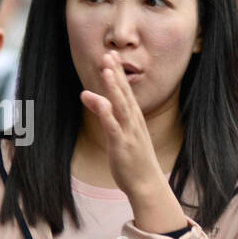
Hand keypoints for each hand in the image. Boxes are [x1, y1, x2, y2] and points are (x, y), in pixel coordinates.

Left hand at [79, 50, 166, 200]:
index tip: (111, 55)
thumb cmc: (134, 160)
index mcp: (134, 119)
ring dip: (114, 88)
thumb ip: (106, 114)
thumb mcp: (121, 134)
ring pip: (121, 106)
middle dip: (116, 74)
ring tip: (107, 70)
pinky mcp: (122, 145)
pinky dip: (106, 113)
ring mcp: (129, 133)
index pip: (126, 91)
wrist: (147, 184)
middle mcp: (133, 122)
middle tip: (109, 54)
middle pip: (124, 93)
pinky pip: (113, 127)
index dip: (118, 73)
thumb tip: (90, 97)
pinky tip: (99, 101)